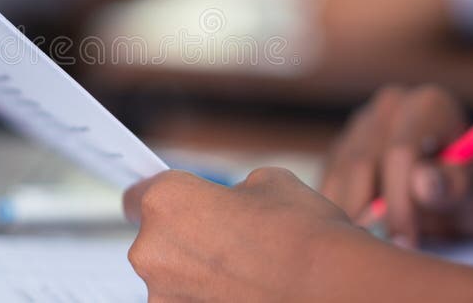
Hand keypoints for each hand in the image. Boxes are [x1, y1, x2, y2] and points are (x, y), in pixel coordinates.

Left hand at [123, 168, 369, 301]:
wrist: (333, 289)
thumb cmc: (302, 234)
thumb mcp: (269, 182)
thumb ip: (231, 191)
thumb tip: (229, 202)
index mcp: (166, 201)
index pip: (138, 195)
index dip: (157, 197)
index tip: (167, 203)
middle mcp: (152, 249)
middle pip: (154, 240)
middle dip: (183, 238)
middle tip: (226, 240)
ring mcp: (164, 296)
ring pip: (171, 277)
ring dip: (195, 273)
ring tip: (243, 273)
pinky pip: (188, 301)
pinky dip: (207, 297)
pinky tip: (243, 291)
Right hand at [320, 85, 472, 246]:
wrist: (462, 194)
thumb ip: (456, 185)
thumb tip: (423, 182)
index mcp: (428, 105)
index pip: (400, 153)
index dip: (400, 202)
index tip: (407, 243)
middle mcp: (390, 106)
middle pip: (362, 164)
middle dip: (371, 214)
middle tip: (383, 253)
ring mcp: (361, 126)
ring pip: (339, 175)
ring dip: (350, 216)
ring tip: (371, 248)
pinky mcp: (340, 150)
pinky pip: (327, 183)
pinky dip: (336, 213)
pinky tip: (358, 235)